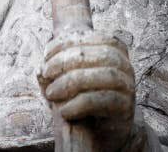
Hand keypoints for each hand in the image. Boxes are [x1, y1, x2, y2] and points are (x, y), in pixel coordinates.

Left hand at [37, 30, 135, 150]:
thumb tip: (40, 69)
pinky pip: (101, 101)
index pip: (90, 37)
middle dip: (66, 61)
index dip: (64, 43)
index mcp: (111, 48)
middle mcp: (124, 65)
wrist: (96, 131)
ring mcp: (127, 86)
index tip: (45, 55)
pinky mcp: (124, 108)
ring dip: (70, 82)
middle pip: (98, 53)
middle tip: (46, 74)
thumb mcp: (61, 77)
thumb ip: (51, 68)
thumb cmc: (76, 96)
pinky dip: (77, 104)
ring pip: (105, 75)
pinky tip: (64, 111)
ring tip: (51, 93)